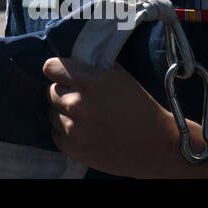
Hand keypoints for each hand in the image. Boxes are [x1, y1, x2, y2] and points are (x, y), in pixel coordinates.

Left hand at [44, 57, 207, 177]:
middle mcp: (78, 103)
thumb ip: (91, 66)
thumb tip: (68, 59)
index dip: (57, 71)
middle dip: (63, 93)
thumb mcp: (119, 76)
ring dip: (63, 113)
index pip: (51, 68)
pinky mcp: (73, 148)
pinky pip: (55, 134)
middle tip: (81, 99)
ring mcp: (74, 128)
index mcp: (90, 81)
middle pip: (50, 91)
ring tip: (85, 117)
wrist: (157, 146)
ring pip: (52, 113)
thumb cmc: (139, 107)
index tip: (62, 75)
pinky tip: (84, 131)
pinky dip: (65, 132)